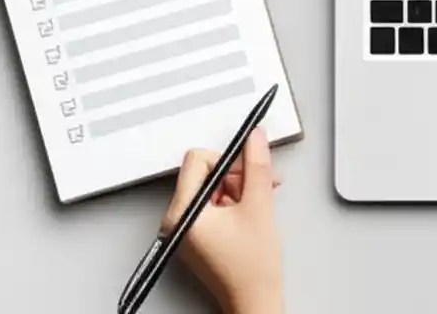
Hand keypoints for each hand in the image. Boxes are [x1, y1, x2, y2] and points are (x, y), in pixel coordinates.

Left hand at [161, 127, 284, 313]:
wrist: (254, 301)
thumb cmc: (252, 269)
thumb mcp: (260, 207)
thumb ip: (257, 166)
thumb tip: (254, 138)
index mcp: (184, 213)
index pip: (197, 160)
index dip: (227, 158)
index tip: (247, 165)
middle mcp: (176, 220)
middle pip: (203, 174)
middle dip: (235, 175)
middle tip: (257, 188)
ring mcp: (184, 229)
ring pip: (209, 188)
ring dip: (236, 188)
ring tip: (255, 205)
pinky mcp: (195, 235)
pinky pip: (210, 204)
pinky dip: (232, 202)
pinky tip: (249, 214)